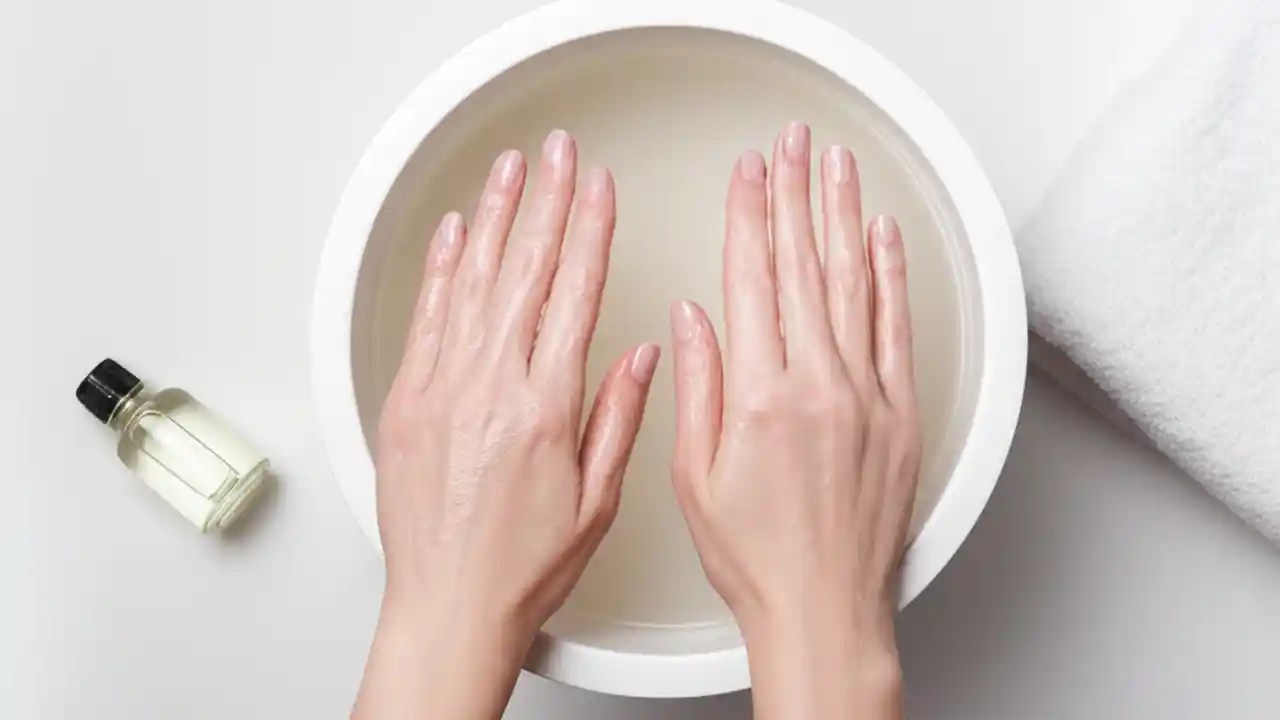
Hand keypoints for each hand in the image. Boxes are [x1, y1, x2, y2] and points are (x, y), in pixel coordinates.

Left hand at [354, 130, 658, 719]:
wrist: (448, 606)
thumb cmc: (522, 567)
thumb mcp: (598, 500)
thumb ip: (618, 416)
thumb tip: (640, 352)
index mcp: (547, 407)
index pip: (575, 294)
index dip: (590, 231)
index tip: (600, 189)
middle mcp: (492, 387)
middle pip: (526, 271)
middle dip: (547, 201)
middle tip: (560, 154)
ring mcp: (443, 388)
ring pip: (474, 281)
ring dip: (496, 217)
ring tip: (511, 169)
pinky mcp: (406, 401)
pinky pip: (427, 317)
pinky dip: (442, 268)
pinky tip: (457, 232)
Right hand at [670, 122, 919, 718]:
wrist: (823, 610)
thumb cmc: (756, 557)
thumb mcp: (695, 475)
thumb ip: (698, 386)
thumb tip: (694, 320)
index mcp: (759, 397)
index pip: (751, 281)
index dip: (749, 217)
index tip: (748, 174)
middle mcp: (817, 385)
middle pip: (803, 267)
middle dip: (795, 194)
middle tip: (792, 145)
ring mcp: (866, 396)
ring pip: (853, 284)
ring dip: (842, 217)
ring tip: (835, 167)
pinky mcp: (901, 415)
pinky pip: (897, 329)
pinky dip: (891, 277)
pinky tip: (882, 238)